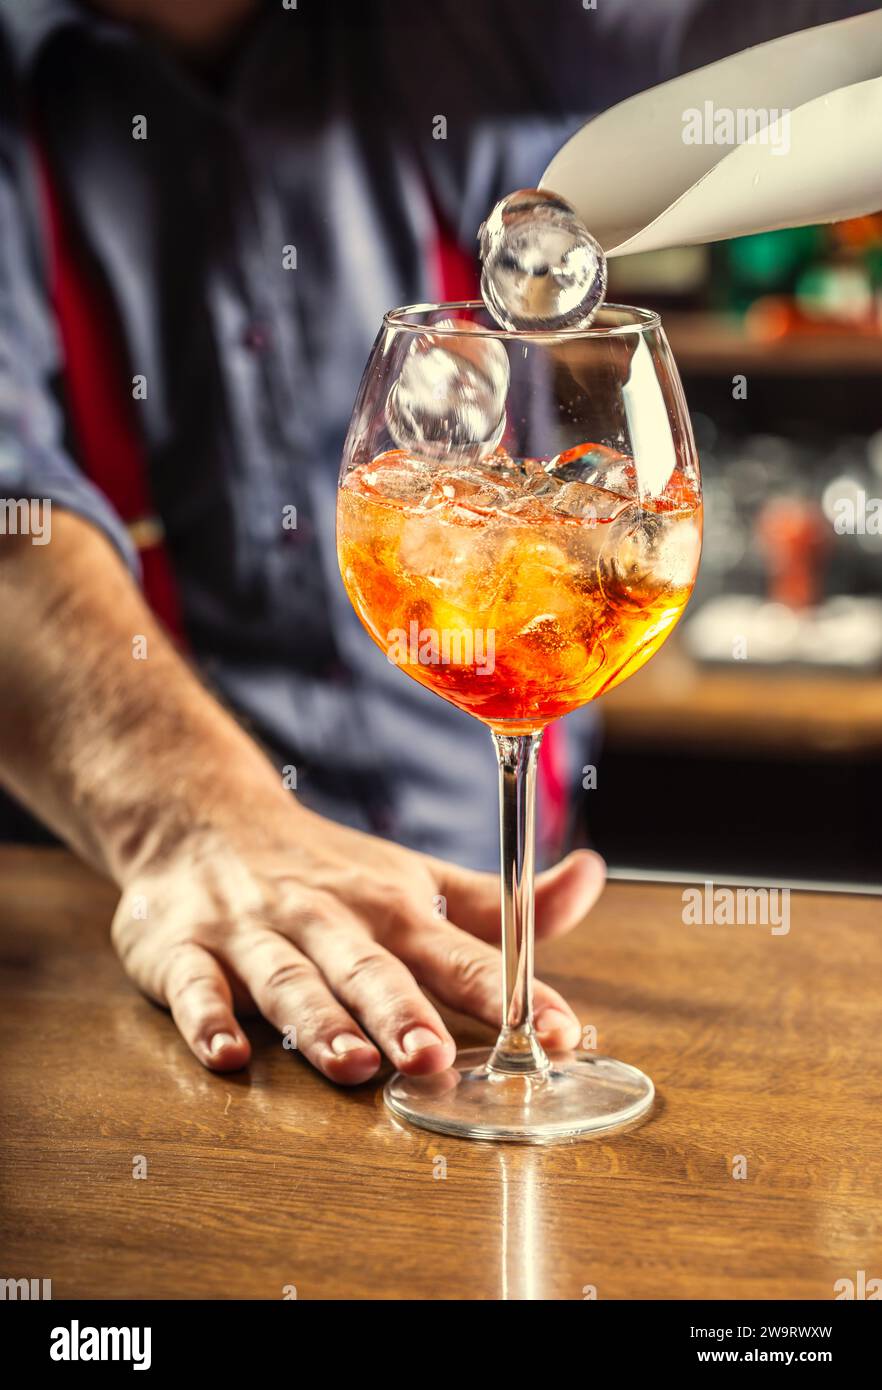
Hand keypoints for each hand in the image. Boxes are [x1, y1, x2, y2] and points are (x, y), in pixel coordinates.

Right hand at [111, 803, 604, 1083]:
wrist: (203, 817)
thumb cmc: (328, 868)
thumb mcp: (415, 880)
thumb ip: (500, 903)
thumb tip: (591, 876)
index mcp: (393, 908)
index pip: (461, 952)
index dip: (512, 991)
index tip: (559, 1031)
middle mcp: (330, 918)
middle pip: (370, 967)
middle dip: (403, 1011)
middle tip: (435, 1058)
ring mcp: (256, 933)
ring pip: (290, 979)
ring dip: (319, 1020)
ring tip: (350, 1064)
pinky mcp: (186, 948)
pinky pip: (195, 985)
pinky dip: (206, 1017)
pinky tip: (227, 1053)